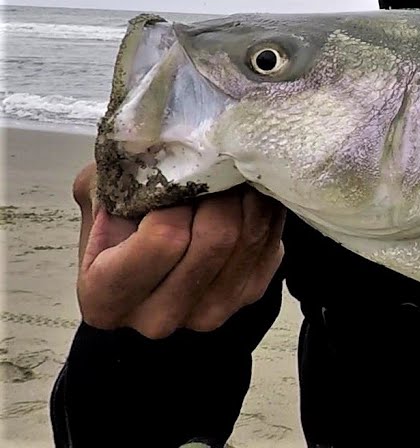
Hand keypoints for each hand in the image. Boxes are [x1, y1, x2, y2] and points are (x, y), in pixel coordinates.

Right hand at [72, 161, 285, 338]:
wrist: (149, 246)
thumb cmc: (120, 218)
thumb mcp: (100, 192)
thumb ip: (120, 178)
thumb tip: (165, 149)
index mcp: (105, 299)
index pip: (162, 241)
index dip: (177, 201)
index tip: (176, 176)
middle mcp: (157, 318)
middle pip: (216, 241)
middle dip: (220, 191)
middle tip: (215, 161)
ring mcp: (208, 314)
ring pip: (249, 240)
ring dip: (246, 196)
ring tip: (232, 172)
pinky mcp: (248, 297)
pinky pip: (270, 244)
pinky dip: (264, 210)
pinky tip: (248, 193)